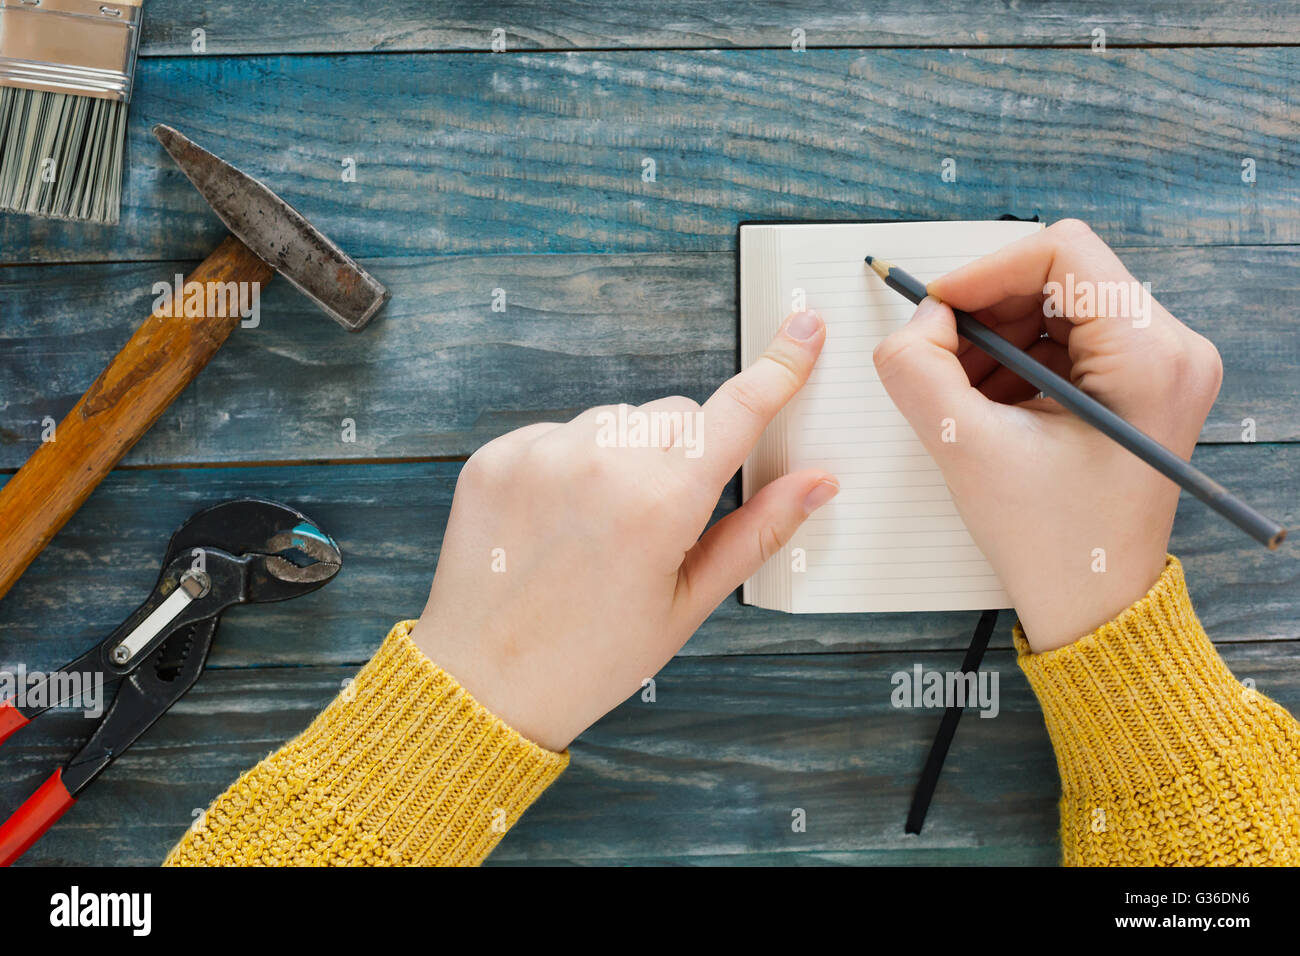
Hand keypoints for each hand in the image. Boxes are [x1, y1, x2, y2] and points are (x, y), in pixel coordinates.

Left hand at [410, 311, 836, 750]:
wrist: (484, 683)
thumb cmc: (591, 656)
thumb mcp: (688, 602)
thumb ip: (758, 531)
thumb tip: (818, 483)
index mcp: (659, 504)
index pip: (735, 414)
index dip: (777, 369)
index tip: (802, 329)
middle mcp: (600, 463)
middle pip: (677, 414)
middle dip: (686, 450)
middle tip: (660, 519)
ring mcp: (541, 454)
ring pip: (618, 417)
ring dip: (627, 452)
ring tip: (600, 525)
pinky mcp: (498, 455)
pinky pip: (561, 431)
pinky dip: (572, 460)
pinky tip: (560, 518)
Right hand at [873, 219, 1222, 650]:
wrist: (1095, 606)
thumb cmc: (1052, 543)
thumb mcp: (965, 448)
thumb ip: (918, 368)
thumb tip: (920, 320)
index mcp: (1150, 356)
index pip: (1063, 251)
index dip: (985, 270)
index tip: (937, 309)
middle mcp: (1172, 348)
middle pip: (1061, 275)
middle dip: (989, 310)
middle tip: (941, 355)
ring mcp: (1162, 366)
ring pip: (1059, 306)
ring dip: (998, 338)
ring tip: (966, 394)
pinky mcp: (1142, 384)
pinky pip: (1068, 340)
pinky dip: (1017, 361)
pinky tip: (992, 406)